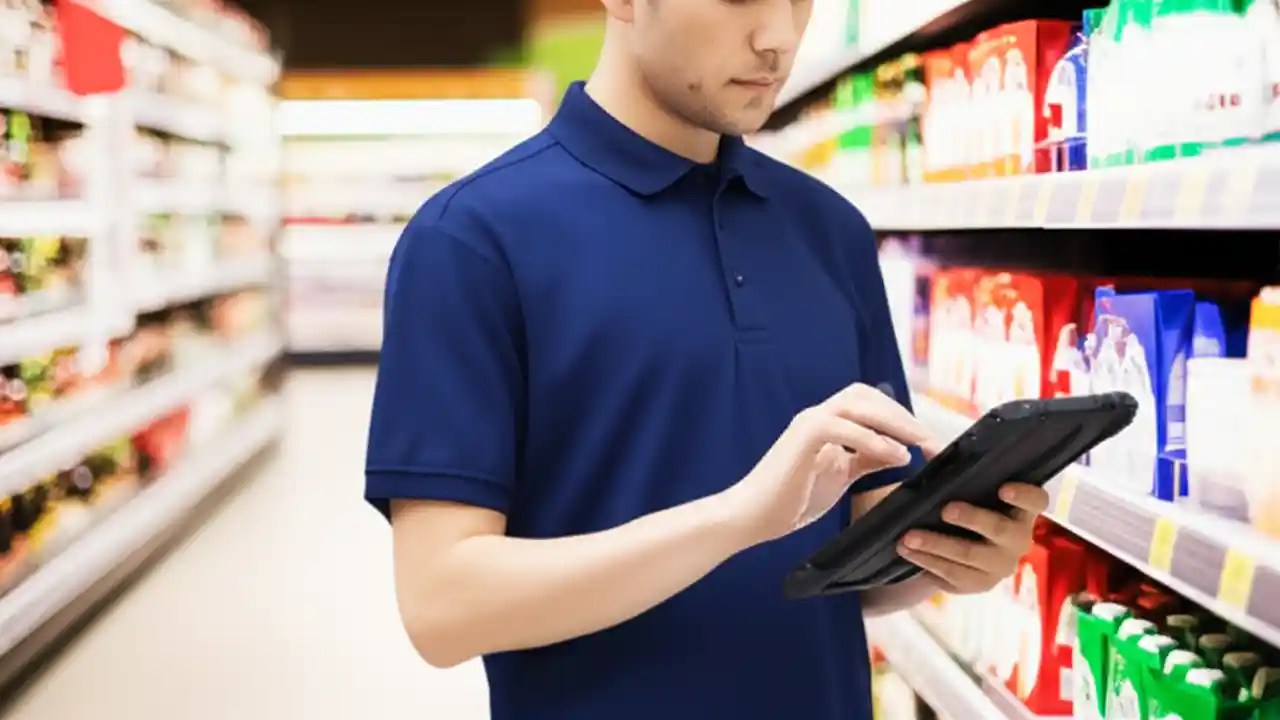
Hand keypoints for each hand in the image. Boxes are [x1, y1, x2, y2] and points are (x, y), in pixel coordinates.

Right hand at [723, 383, 934, 547]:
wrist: (752, 516)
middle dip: (901, 415)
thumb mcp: (840, 477)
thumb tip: (899, 452)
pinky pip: (843, 427)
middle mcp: (817, 416)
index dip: (897, 416)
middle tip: (929, 439)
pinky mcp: (803, 437)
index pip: (867, 403)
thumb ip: (866, 460)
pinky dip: (873, 439)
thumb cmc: (791, 500)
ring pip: (857, 403)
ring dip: (893, 421)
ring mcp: (808, 423)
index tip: (925, 439)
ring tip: (919, 442)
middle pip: (866, 396)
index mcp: (826, 424)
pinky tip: (895, 455)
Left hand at [896, 483, 1049, 594]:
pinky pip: (953, 574)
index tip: (1003, 488)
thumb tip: (926, 449)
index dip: (1025, 496)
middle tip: (946, 509)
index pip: (1036, 500)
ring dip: (937, 544)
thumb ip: (954, 471)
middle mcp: (1018, 539)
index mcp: (1021, 510)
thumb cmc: (966, 508)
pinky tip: (907, 551)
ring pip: (970, 555)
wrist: (956, 551)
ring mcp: (1000, 565)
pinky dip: (927, 561)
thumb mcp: (964, 489)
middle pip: (1001, 529)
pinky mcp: (979, 584)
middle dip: (973, 518)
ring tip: (908, 537)